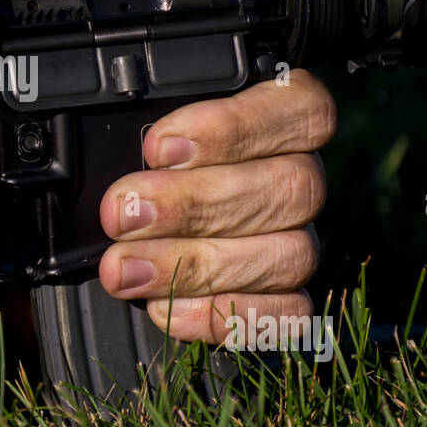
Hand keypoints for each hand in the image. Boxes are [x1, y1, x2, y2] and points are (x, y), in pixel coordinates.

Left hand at [98, 69, 336, 340]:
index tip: (159, 146)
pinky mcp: (290, 298)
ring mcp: (303, 240)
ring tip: (124, 269)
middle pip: (290, 188)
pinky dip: (223, 316)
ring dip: (196, 266)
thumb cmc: (140, 166)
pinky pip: (286, 314)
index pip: (302, 109)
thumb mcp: (137, 133)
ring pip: (291, 254)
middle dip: (195, 204)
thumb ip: (138, 131)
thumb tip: (125, 175)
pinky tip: (167, 309)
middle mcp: (303, 178)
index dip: (235, 128)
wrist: (131, 222)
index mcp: (282, 119)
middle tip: (125, 214)